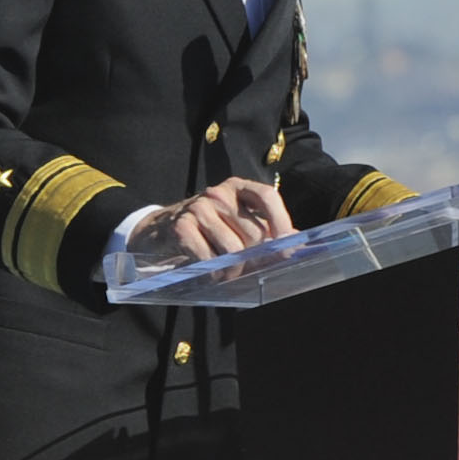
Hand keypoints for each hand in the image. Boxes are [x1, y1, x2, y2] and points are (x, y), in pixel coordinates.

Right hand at [149, 177, 294, 266]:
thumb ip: (265, 228)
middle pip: (253, 232)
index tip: (287, 243)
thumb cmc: (209, 226)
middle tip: (248, 266)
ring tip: (227, 271)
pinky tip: (211, 272)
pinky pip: (210, 258)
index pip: (267, 196)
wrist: (162, 228)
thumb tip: (297, 241)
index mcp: (237, 187)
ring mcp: (199, 208)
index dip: (281, 220)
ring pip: (233, 249)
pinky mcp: (182, 227)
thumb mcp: (236, 220)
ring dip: (233, 269)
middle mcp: (218, 194)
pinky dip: (214, 272)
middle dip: (255, 256)